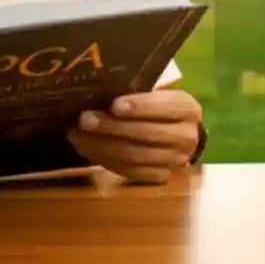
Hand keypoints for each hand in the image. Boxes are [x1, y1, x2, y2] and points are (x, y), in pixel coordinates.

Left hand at [66, 89, 202, 184]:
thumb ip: (135, 89)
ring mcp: (175, 161)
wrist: (174, 132)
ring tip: (76, 134)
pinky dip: (103, 159)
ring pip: (134, 155)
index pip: (165, 108)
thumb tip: (100, 86)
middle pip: (146, 134)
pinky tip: (85, 147)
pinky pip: (129, 170)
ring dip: (100, 145)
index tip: (114, 104)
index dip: (140, 106)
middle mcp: (187, 137)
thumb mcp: (154, 90)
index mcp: (188, 109)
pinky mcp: (160, 177)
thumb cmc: (155, 104)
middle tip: (84, 119)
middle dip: (111, 126)